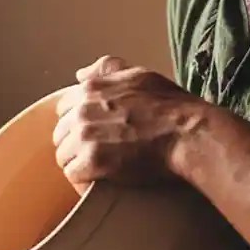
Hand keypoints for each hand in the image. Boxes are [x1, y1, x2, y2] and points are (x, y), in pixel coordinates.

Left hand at [53, 55, 205, 187]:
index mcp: (90, 89)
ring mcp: (86, 137)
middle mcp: (82, 110)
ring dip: (79, 163)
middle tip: (99, 153)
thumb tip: (80, 74)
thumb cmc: (170, 105)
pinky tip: (99, 180)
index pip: (64, 108)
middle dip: (75, 144)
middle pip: (61, 134)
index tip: (95, 132)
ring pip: (64, 156)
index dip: (78, 122)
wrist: (187, 133)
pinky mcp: (94, 162)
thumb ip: (107, 69)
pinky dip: (84, 180)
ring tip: (100, 169)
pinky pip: (73, 175)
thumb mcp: (139, 75)